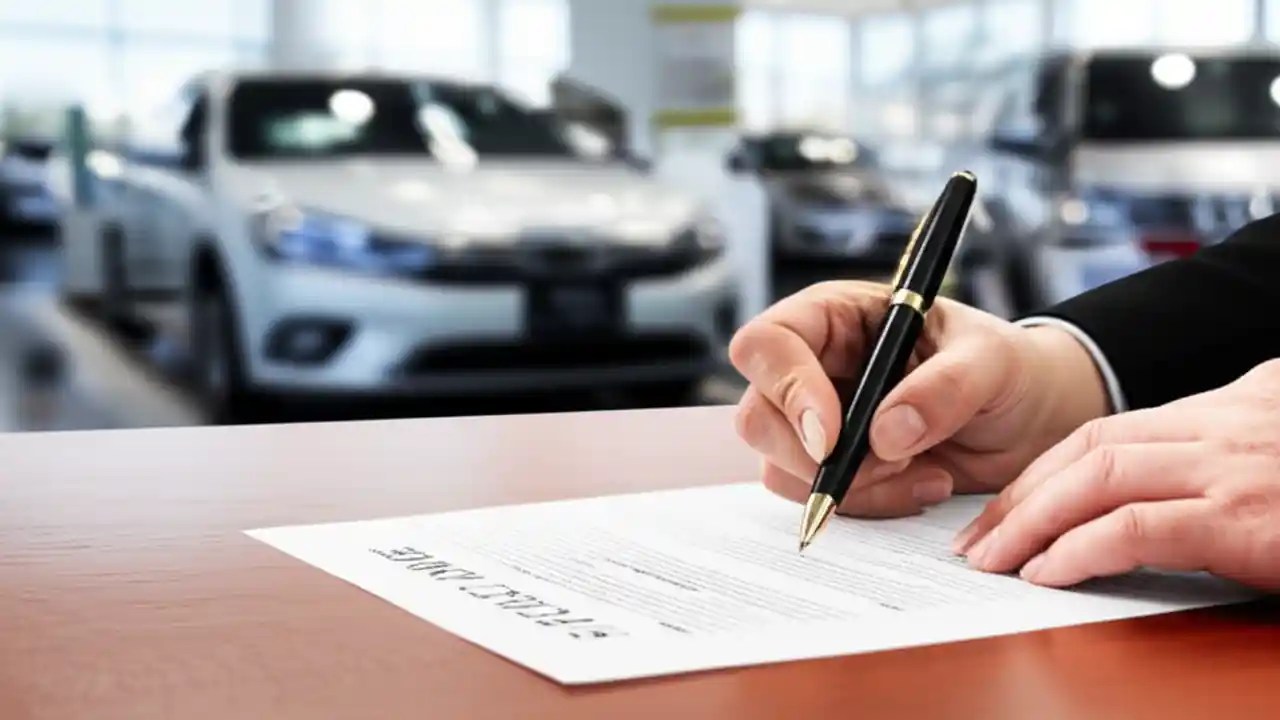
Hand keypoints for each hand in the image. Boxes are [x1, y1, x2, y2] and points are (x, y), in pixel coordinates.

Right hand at [729, 281, 1109, 517]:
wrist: (1031, 422)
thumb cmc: (1007, 369)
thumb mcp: (992, 361)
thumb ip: (944, 387)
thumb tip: (885, 435)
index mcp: (836, 316)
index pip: (768, 342)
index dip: (786, 388)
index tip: (829, 437)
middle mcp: (813, 367)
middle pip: (758, 414)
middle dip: (813, 455)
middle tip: (890, 462)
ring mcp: (817, 422)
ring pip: (780, 466)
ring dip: (853, 484)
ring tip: (924, 469)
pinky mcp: (834, 468)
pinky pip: (818, 499)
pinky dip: (870, 503)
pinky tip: (923, 484)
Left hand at [956, 359, 1279, 590]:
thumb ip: (1225, 447)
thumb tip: (1178, 471)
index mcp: (1226, 408)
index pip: (1108, 432)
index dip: (1044, 472)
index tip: (1004, 509)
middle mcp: (1222, 425)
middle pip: (1090, 449)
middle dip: (1022, 496)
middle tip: (977, 539)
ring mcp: (1229, 469)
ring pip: (1099, 479)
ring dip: (1032, 520)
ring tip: (992, 559)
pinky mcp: (1241, 520)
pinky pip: (1135, 529)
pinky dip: (1079, 550)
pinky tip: (1044, 572)